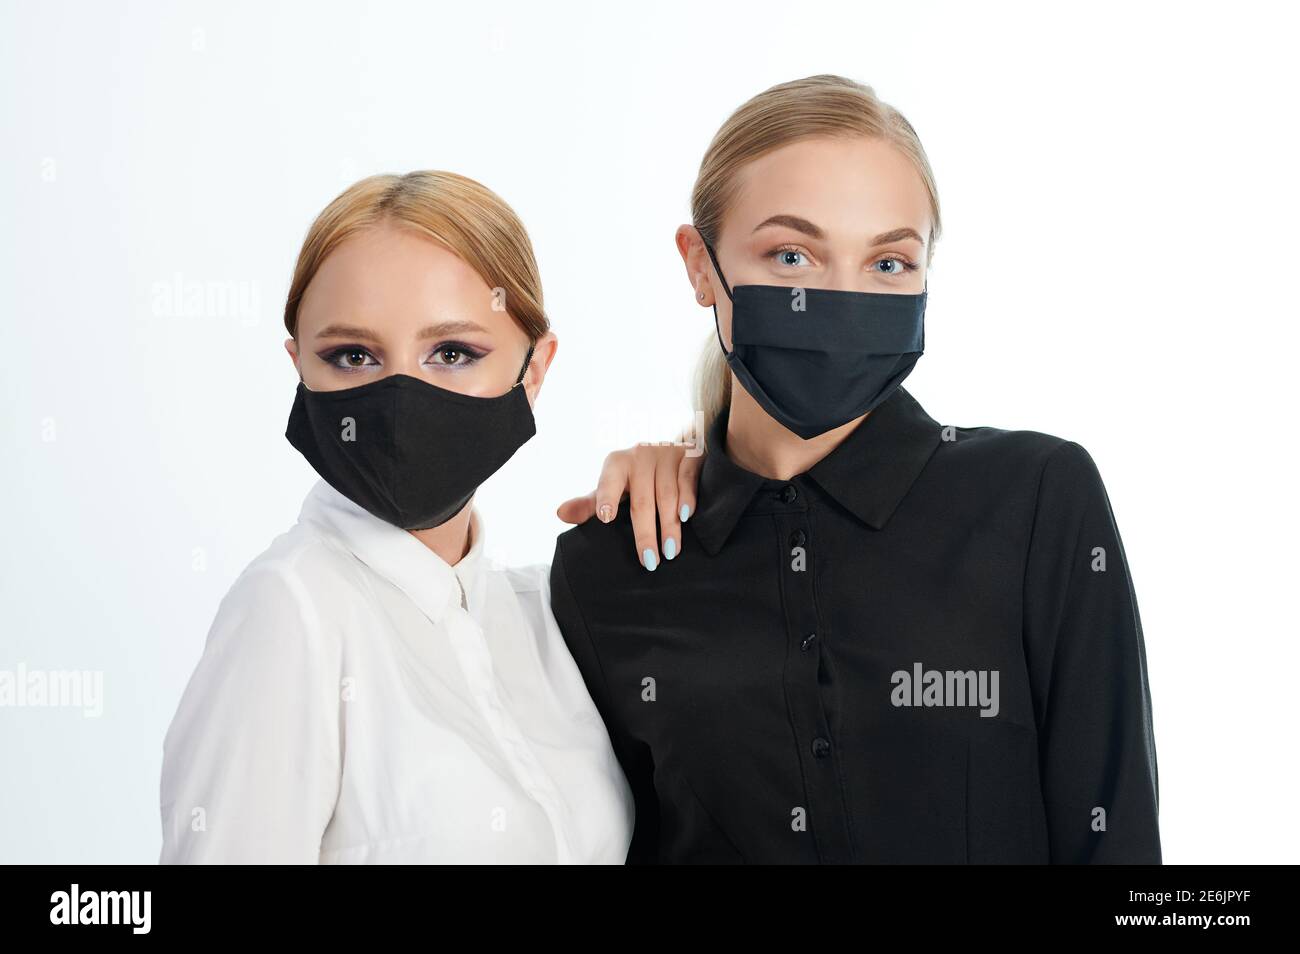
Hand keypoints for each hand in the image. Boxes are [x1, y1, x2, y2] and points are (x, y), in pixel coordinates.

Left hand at [556, 439, 704, 570]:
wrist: (671, 449)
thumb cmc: (637, 475)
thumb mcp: (612, 486)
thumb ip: (590, 503)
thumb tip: (560, 514)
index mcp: (617, 464)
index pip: (609, 482)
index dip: (606, 498)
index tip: (605, 517)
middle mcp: (640, 456)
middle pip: (642, 500)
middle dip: (645, 533)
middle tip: (649, 561)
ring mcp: (666, 454)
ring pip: (667, 495)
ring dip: (669, 526)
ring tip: (670, 552)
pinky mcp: (690, 455)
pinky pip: (688, 479)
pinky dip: (688, 498)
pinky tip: (686, 517)